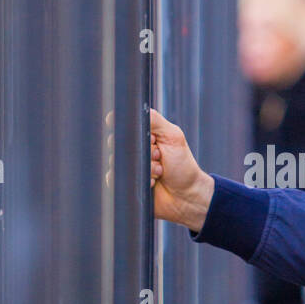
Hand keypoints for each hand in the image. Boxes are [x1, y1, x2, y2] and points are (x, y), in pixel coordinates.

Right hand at [105, 107, 214, 229]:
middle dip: (144, 152)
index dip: (135, 133)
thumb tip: (134, 107)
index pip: (123, 125)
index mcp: (142, 135)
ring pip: (119, 162)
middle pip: (119, 143)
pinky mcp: (124, 183)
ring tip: (160, 172)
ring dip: (145, 168)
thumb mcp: (173, 136)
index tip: (152, 140)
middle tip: (160, 156)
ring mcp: (127, 166)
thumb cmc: (183, 165)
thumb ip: (154, 119)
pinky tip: (152, 183)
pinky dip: (139, 181)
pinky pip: (117, 178)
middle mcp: (132, 149)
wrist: (187, 196)